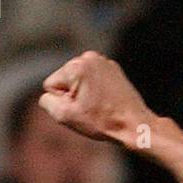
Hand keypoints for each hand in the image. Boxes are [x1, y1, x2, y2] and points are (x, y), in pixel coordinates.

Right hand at [40, 51, 158, 150]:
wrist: (135, 125)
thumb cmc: (102, 121)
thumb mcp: (65, 116)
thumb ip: (47, 102)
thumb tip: (49, 93)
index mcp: (76, 66)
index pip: (51, 84)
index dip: (63, 101)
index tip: (82, 109)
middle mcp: (89, 57)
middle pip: (65, 80)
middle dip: (74, 95)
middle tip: (93, 108)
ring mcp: (103, 61)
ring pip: (78, 80)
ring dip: (84, 93)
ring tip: (101, 105)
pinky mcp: (113, 68)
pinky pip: (93, 79)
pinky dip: (96, 89)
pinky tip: (107, 100)